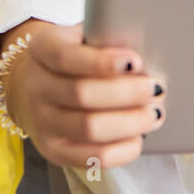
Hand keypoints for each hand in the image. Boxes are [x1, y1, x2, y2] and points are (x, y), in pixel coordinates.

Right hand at [6, 21, 165, 169]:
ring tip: (156, 113)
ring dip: (129, 122)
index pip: (66, 57)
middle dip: (126, 93)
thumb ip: (108, 40)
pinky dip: (121, 150)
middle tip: (157, 88)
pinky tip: (139, 137)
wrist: (37, 85)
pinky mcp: (53, 150)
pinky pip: (90, 157)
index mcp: (42, 49)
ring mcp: (41, 121)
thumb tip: (148, 56)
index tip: (135, 61)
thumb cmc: (76, 56)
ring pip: (88, 128)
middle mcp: (36, 86)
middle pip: (81, 94)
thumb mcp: (83, 37)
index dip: (102, 62)